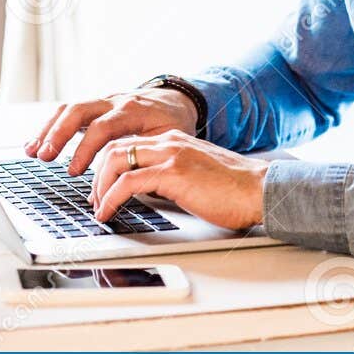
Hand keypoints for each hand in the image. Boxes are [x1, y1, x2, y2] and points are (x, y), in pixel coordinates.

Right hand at [24, 89, 197, 175]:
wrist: (177, 99)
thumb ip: (149, 157)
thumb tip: (129, 187)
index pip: (103, 127)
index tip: (73, 171)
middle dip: (58, 133)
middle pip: (79, 110)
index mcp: (133, 109)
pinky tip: (37, 142)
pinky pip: (69, 112)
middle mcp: (114, 101)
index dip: (86, 149)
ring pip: (69, 108)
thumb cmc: (174, 123)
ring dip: (48, 129)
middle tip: (43, 156)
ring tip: (32, 151)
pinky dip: (51, 126)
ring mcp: (102, 101)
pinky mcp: (95, 106)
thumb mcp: (171, 139)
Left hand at [89, 131, 268, 230]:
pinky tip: (108, 213)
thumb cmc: (234, 190)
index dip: (108, 167)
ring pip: (115, 160)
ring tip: (98, 207)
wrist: (259, 190)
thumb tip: (146, 192)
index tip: (101, 188)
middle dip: (97, 176)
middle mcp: (168, 141)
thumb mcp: (194, 175)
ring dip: (99, 187)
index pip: (127, 144)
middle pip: (114, 148)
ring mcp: (170, 155)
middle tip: (94, 199)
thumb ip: (170, 176)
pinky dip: (111, 198)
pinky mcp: (173, 173)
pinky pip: (128, 183)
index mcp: (173, 140)